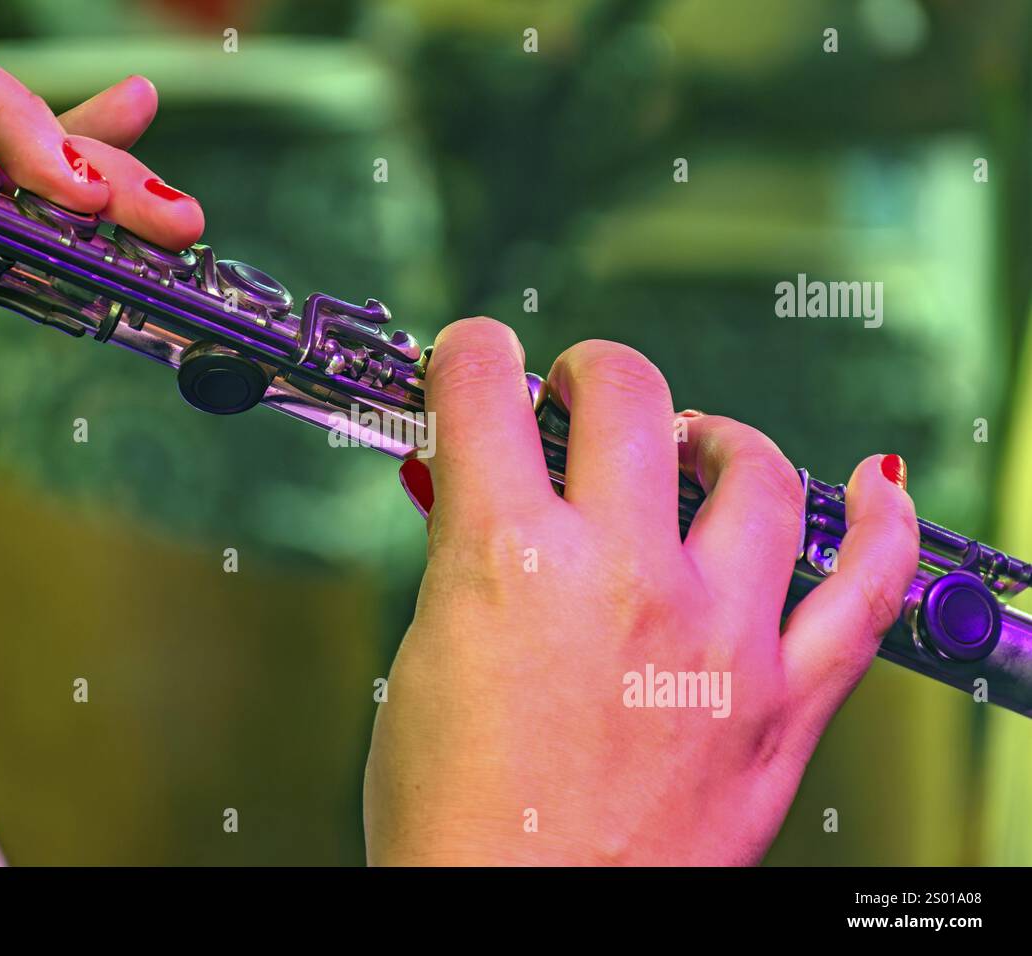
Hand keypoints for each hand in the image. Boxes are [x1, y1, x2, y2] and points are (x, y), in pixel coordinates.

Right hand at [364, 318, 918, 864]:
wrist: (519, 934)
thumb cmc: (455, 831)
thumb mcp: (421, 665)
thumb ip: (463, 558)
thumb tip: (480, 493)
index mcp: (507, 561)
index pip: (483, 389)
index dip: (470, 355)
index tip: (477, 361)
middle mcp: (622, 580)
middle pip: (628, 396)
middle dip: (590, 373)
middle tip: (576, 392)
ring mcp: (715, 637)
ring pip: (754, 469)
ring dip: (714, 434)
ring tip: (691, 441)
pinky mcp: (781, 702)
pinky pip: (866, 589)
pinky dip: (882, 523)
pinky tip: (875, 485)